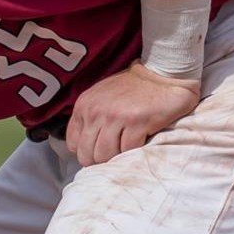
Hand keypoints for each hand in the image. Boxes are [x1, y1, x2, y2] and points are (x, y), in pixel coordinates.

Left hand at [66, 62, 200, 165]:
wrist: (160, 74)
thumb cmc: (131, 89)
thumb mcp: (100, 97)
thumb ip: (89, 118)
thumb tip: (83, 147)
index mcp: (83, 106)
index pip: (73, 144)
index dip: (87, 151)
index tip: (99, 148)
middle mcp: (95, 111)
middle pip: (87, 155)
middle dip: (100, 159)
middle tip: (115, 151)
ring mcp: (115, 117)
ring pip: (105, 156)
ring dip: (117, 156)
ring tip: (127, 144)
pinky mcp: (136, 122)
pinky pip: (127, 151)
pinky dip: (133, 149)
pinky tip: (140, 138)